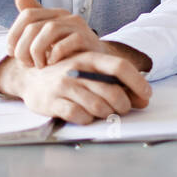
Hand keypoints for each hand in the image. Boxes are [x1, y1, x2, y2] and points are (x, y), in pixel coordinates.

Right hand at [0, 50, 151, 124]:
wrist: (29, 78)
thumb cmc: (67, 75)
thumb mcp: (89, 70)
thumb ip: (115, 82)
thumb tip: (144, 99)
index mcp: (89, 57)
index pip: (119, 66)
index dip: (137, 82)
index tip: (147, 95)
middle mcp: (76, 69)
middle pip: (112, 92)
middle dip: (123, 105)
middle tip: (122, 109)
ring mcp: (63, 86)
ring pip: (98, 107)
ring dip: (106, 114)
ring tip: (104, 112)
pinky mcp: (52, 102)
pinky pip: (80, 116)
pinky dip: (88, 120)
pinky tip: (85, 116)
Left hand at [7, 0, 103, 67]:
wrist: (98, 62)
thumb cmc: (70, 51)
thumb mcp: (49, 36)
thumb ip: (35, 18)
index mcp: (55, 14)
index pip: (27, 14)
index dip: (13, 34)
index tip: (12, 52)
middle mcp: (67, 16)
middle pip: (34, 25)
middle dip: (23, 47)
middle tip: (25, 63)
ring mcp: (78, 27)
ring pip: (49, 30)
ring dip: (37, 50)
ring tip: (38, 65)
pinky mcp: (88, 40)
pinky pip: (66, 43)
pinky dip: (54, 54)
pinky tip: (52, 63)